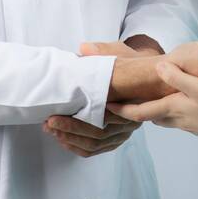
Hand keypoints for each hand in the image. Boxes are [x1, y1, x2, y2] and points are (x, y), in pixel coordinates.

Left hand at [43, 40, 158, 157]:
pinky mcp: (118, 138)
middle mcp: (131, 120)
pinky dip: (79, 147)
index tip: (57, 115)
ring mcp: (125, 132)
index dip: (78, 121)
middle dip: (70, 130)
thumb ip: (103, 51)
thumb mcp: (121, 53)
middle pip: (98, 134)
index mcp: (132, 101)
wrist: (147, 76)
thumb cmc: (131, 65)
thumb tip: (84, 48)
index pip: (102, 117)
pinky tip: (64, 140)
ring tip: (52, 130)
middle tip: (50, 122)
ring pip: (96, 144)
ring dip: (71, 139)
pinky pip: (97, 149)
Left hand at [109, 62, 197, 151]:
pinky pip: (179, 117)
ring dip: (153, 110)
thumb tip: (158, 66)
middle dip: (136, 111)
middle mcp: (180, 119)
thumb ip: (179, 77)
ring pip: (165, 117)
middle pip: (151, 116)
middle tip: (121, 103)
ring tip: (145, 101)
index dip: (122, 110)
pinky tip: (179, 102)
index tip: (105, 107)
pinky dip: (171, 110)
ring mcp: (192, 124)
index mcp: (175, 109)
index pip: (141, 112)